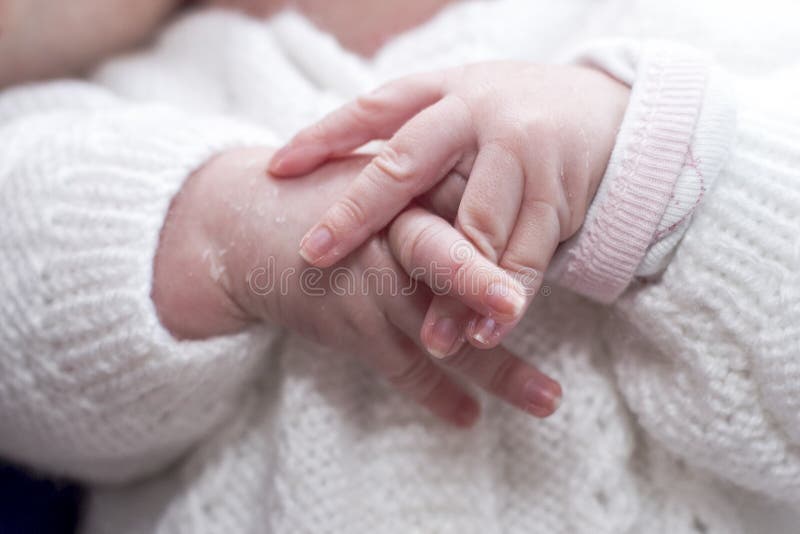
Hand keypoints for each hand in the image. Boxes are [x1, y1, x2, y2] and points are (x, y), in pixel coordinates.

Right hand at [153, 147, 561, 425]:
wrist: (246, 224)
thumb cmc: (330, 196)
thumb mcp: (383, 175)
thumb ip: (442, 186)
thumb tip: (520, 203)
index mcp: (407, 188)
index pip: (468, 205)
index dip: (505, 225)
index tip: (544, 238)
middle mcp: (388, 236)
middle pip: (441, 260)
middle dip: (476, 283)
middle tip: (513, 304)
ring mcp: (368, 286)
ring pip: (437, 333)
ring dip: (497, 370)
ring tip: (548, 400)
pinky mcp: (352, 328)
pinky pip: (403, 369)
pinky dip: (437, 396)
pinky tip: (468, 417)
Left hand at [268, 62, 628, 354]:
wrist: (614, 110)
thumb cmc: (518, 120)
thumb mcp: (465, 108)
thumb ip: (413, 134)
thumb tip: (338, 166)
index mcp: (445, 93)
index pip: (372, 109)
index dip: (322, 137)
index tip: (274, 171)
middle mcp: (476, 114)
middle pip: (406, 164)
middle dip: (360, 211)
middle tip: (317, 253)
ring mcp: (520, 149)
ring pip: (472, 224)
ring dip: (445, 283)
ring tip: (421, 332)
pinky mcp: (558, 189)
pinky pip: (528, 252)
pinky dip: (504, 293)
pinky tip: (485, 331)